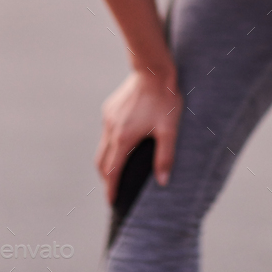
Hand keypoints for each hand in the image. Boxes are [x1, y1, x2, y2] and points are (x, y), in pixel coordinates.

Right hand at [94, 65, 182, 204]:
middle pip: (102, 162)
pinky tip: (121, 145)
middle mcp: (111, 129)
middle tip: (114, 191)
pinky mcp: (109, 108)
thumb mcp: (169, 130)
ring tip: (116, 171)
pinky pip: (106, 132)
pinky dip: (109, 145)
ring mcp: (108, 118)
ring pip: (102, 147)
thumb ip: (165, 157)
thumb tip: (163, 182)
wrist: (152, 69)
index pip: (112, 171)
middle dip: (106, 179)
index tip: (112, 202)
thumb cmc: (164, 100)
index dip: (111, 189)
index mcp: (123, 138)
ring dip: (107, 162)